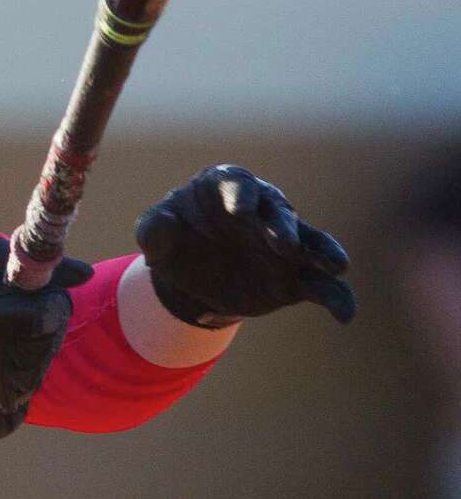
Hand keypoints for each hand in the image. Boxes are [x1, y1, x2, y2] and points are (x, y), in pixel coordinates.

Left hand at [136, 164, 354, 327]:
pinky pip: (321, 285)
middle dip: (283, 226)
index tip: (239, 211)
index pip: (238, 183)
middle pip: (279, 212)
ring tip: (336, 266)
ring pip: (311, 243)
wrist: (191, 277)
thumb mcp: (155, 234)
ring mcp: (283, 245)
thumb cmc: (173, 241)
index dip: (240, 194)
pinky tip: (345, 316)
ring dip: (324, 253)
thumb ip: (154, 229)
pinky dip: (336, 297)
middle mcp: (261, 212)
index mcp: (225, 190)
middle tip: (284, 244)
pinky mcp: (294, 279)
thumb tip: (159, 229)